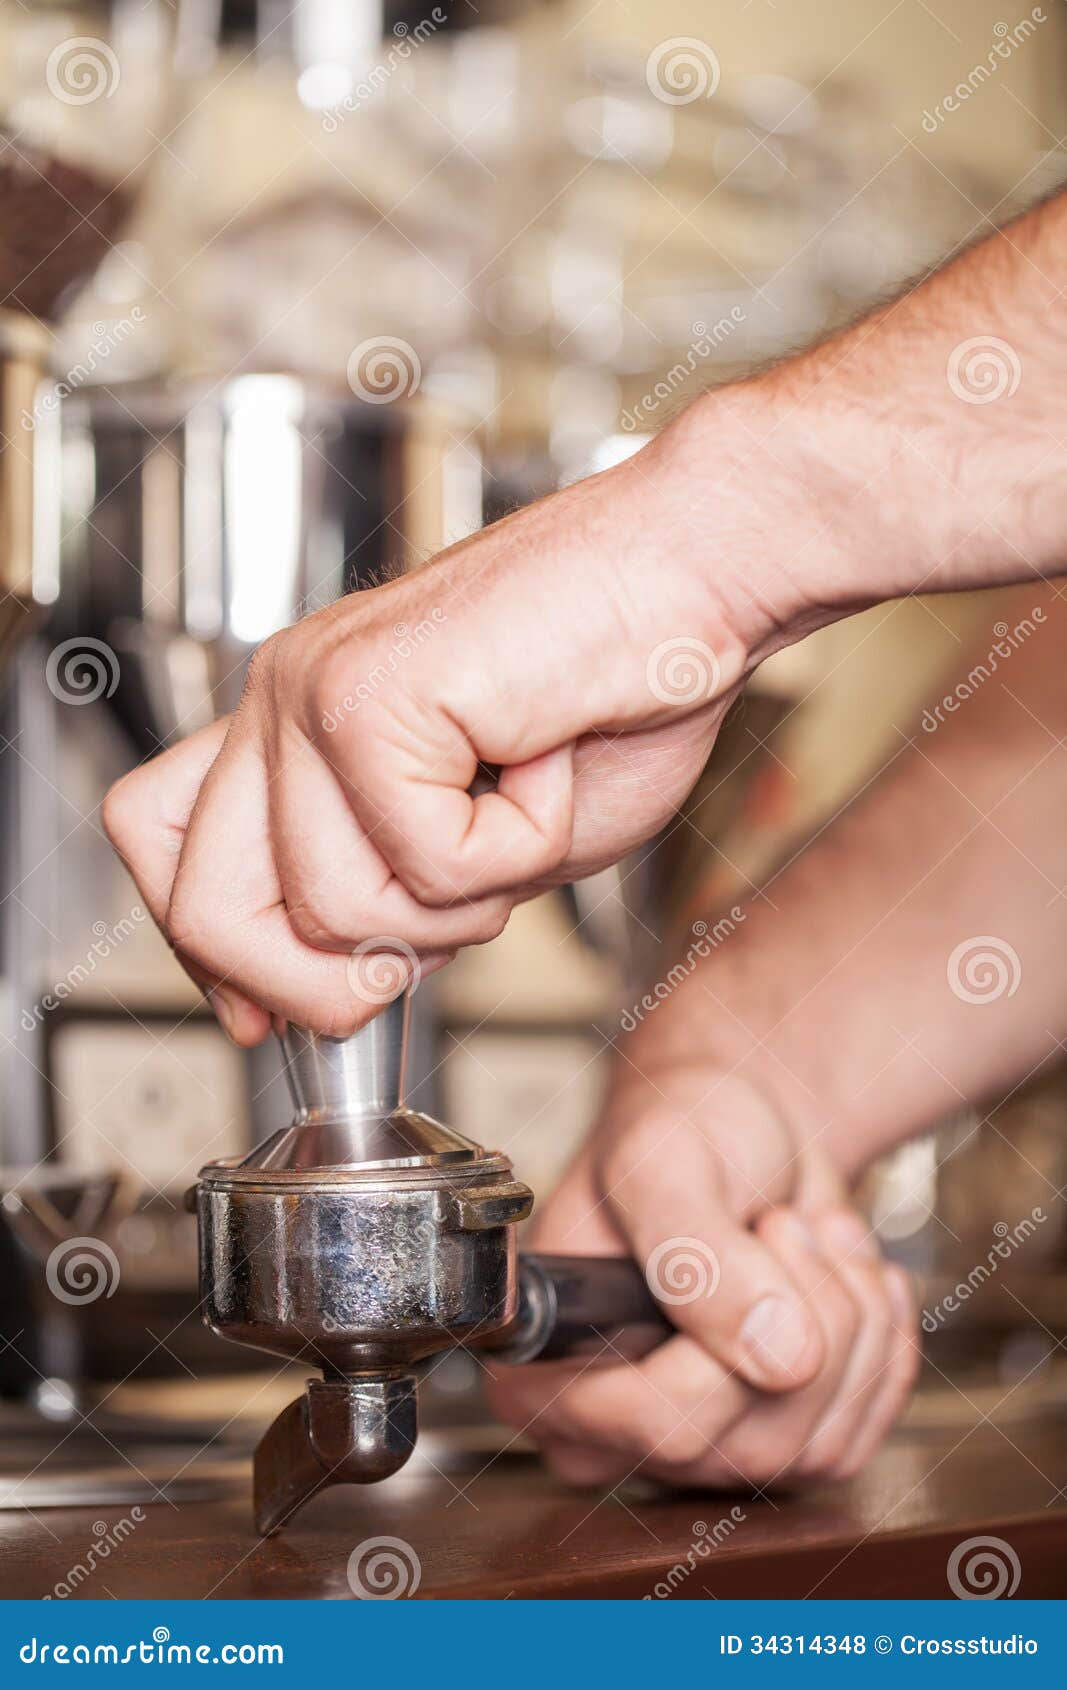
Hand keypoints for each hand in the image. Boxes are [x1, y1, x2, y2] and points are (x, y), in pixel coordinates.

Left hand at [102, 414, 825, 1041]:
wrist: (696, 576)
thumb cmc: (613, 689)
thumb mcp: (484, 836)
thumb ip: (393, 903)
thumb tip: (326, 995)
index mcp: (295, 720)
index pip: (162, 846)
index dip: (208, 952)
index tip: (265, 1014)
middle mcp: (284, 697)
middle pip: (205, 908)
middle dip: (320, 985)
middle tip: (427, 955)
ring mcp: (315, 691)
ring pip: (334, 908)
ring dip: (465, 903)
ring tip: (523, 806)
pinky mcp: (372, 695)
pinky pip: (428, 863)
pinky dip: (520, 848)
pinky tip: (546, 762)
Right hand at [486, 1062, 917, 1488]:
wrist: (745, 1127)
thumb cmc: (680, 1131)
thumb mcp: (664, 1163)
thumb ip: (698, 1257)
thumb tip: (780, 1358)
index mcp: (550, 1372)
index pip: (654, 1421)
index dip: (725, 1347)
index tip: (756, 1241)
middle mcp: (620, 1432)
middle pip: (752, 1443)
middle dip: (806, 1313)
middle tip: (785, 1222)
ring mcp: (706, 1448)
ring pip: (819, 1445)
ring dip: (851, 1315)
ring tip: (812, 1233)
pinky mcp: (784, 1444)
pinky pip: (864, 1432)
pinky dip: (882, 1338)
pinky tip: (846, 1273)